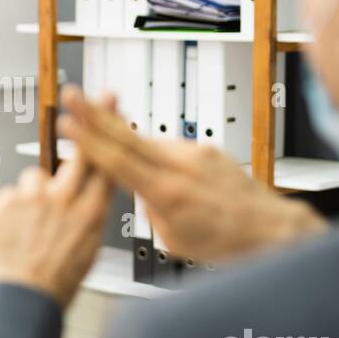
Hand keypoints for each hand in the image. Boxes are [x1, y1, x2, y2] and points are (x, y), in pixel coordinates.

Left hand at [0, 152, 113, 307]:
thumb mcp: (90, 251)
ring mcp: (33, 198)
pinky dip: (12, 205)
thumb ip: (92, 219)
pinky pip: (10, 192)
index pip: (104, 170)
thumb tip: (94, 201)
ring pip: (35, 174)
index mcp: (89, 213)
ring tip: (31, 213)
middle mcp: (63, 200)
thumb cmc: (55, 282)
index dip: (101, 160)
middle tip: (65, 172)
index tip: (97, 156)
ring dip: (34, 188)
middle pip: (75, 158)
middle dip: (72, 159)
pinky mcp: (7, 203)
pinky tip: (15, 225)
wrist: (23, 297)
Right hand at [58, 85, 326, 263]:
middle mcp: (182, 166)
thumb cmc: (228, 243)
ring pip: (147, 141)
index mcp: (168, 192)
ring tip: (96, 122)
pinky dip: (152, 151)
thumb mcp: (173, 240)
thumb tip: (139, 193)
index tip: (68, 124)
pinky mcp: (206, 150)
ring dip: (122, 135)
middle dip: (94, 113)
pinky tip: (149, 160)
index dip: (88, 141)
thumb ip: (150, 210)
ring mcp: (196, 153)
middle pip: (127, 134)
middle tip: (72, 94)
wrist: (270, 229)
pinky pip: (169, 147)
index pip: (117, 160)